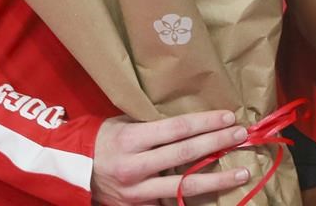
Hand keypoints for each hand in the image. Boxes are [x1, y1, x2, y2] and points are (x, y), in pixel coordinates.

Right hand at [91, 109, 248, 203]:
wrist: (73, 173)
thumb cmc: (102, 141)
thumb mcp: (124, 124)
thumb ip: (154, 126)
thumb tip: (193, 121)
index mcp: (131, 140)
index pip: (177, 129)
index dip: (206, 123)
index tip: (229, 117)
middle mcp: (134, 167)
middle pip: (185, 154)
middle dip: (217, 143)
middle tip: (242, 135)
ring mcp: (136, 193)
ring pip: (184, 186)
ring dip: (217, 179)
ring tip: (242, 172)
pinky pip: (170, 204)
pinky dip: (193, 199)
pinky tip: (216, 194)